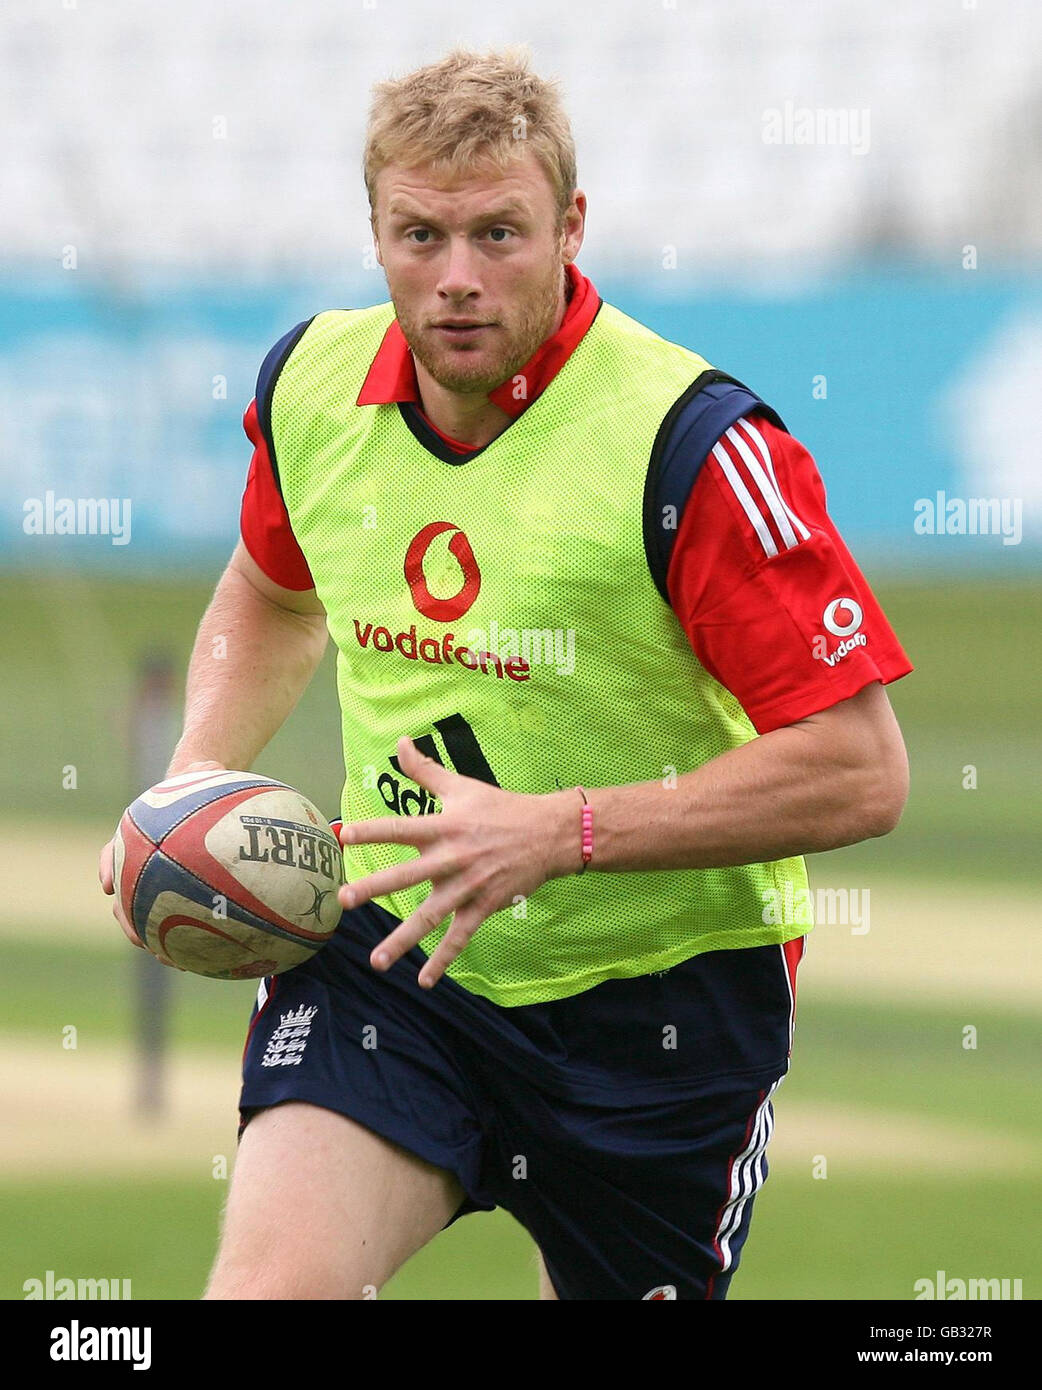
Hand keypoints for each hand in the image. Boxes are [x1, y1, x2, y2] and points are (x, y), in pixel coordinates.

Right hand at [99, 760, 225, 968]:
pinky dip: (187, 941)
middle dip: (128, 922)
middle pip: (125, 900)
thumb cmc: (197, 787)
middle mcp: (140, 867)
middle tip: (139, 940)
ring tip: (173, 962)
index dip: (109, 869)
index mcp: (135, 840)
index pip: (113, 855)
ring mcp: (156, 886)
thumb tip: (212, 765)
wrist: (199, 799)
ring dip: (153, 942)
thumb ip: (205, 770)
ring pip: (147, 920)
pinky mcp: (177, 898)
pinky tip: (210, 958)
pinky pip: (179, 923)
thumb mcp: (201, 774)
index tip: (111, 886)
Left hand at [337, 737, 580, 988]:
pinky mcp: (483, 906)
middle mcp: (453, 857)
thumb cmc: (499, 808)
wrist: (548, 834)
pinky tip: (423, 981)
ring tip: (376, 961)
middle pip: (408, 874)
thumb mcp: (462, 786)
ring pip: (431, 916)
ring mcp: (468, 885)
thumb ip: (425, 770)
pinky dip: (443, 960)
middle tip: (344, 899)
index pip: (401, 828)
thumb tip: (399, 741)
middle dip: (375, 887)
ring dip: (403, 940)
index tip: (343, 836)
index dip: (372, 831)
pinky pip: (460, 937)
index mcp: (444, 826)